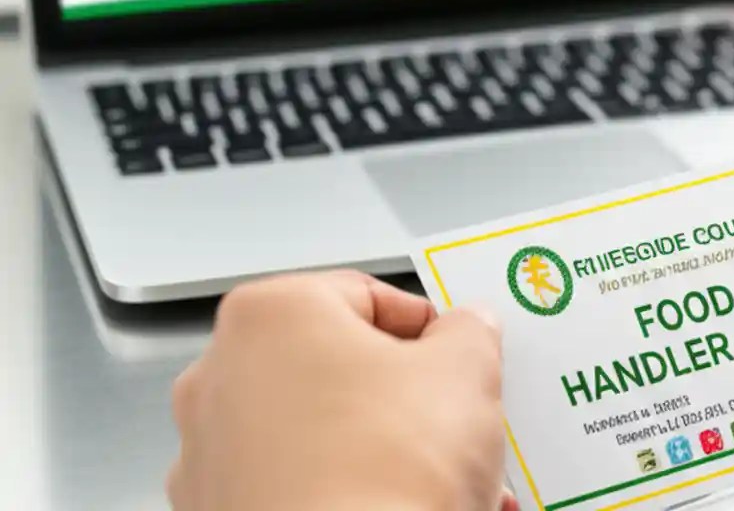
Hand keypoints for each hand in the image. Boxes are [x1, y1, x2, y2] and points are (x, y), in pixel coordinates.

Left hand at [168, 271, 511, 510]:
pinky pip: (301, 485)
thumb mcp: (467, 371)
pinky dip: (351, 491)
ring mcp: (212, 454)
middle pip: (340, 367)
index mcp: (270, 315)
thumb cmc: (386, 474)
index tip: (460, 356)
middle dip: (407, 396)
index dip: (431, 329)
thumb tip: (466, 329)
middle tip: (458, 421)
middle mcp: (221, 377)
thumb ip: (469, 330)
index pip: (370, 296)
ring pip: (321, 432)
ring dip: (385, 448)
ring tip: (447, 480)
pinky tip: (406, 507)